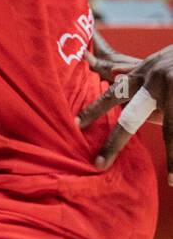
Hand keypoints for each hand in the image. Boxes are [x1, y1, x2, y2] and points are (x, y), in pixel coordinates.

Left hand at [78, 44, 171, 181]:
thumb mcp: (157, 60)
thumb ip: (136, 70)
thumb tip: (112, 74)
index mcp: (143, 75)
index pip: (112, 95)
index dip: (93, 110)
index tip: (75, 124)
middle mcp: (155, 84)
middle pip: (131, 119)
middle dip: (114, 143)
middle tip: (99, 163)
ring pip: (172, 132)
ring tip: (172, 179)